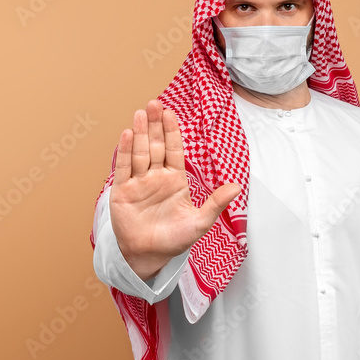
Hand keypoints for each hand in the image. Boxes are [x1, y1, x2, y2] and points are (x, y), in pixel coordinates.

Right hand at [110, 99, 240, 281]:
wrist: (150, 256)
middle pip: (155, 146)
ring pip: (140, 152)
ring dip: (141, 132)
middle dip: (155, 125)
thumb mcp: (200, 222)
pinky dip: (125, 151)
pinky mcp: (122, 192)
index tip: (171, 112)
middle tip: (154, 103)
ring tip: (141, 113)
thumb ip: (216, 203)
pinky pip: (124, 168)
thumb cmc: (175, 240)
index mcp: (175, 180)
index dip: (172, 132)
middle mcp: (156, 177)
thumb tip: (237, 186)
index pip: (174, 150)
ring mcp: (138, 183)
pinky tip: (128, 134)